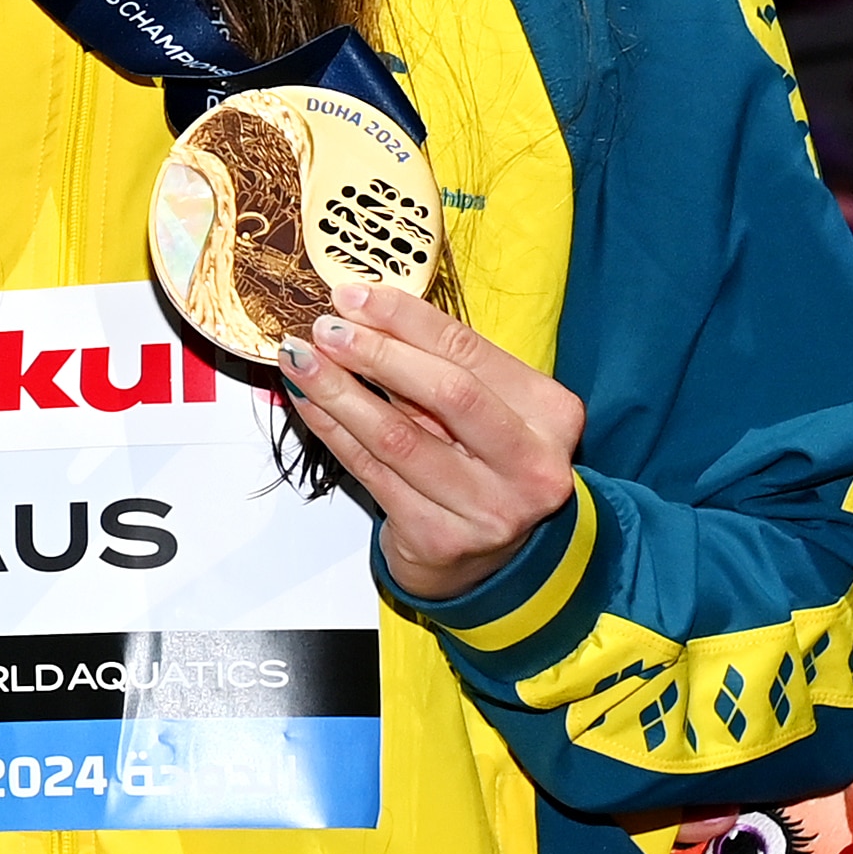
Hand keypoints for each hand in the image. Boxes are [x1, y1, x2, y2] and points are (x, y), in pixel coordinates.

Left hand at [281, 278, 583, 601]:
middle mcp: (531, 465)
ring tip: (299, 359)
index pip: (471, 353)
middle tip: (324, 328)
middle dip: (376, 354)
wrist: (491, 557)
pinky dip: (332, 430)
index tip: (354, 296)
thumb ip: (441, 367)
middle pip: (445, 393)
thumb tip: (362, 312)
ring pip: (397, 437)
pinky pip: (371, 472)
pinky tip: (307, 402)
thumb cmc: (486, 463)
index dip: (406, 320)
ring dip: (338, 391)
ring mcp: (488, 508)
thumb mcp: (486, 409)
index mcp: (553, 416)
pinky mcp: (440, 537)